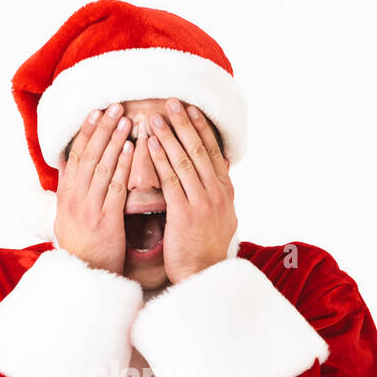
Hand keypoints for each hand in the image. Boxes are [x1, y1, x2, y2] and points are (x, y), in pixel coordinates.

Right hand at [53, 102, 133, 273]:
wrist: (86, 275)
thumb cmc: (83, 245)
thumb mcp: (68, 215)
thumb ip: (70, 187)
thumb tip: (69, 161)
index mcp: (65, 194)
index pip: (75, 154)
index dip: (86, 131)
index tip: (96, 111)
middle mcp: (74, 198)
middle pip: (88, 155)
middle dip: (101, 128)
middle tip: (114, 106)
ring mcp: (88, 208)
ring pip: (101, 167)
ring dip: (113, 141)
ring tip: (125, 120)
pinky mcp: (105, 220)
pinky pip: (115, 188)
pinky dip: (123, 167)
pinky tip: (131, 150)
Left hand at [145, 99, 236, 282]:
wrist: (203, 275)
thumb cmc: (206, 248)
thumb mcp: (221, 216)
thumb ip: (218, 190)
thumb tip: (220, 166)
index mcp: (225, 191)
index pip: (212, 151)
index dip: (201, 128)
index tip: (191, 108)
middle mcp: (217, 193)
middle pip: (199, 150)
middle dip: (184, 123)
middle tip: (171, 102)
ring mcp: (203, 203)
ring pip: (185, 161)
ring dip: (169, 136)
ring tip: (155, 118)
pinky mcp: (186, 214)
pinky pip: (171, 181)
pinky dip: (161, 160)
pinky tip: (151, 145)